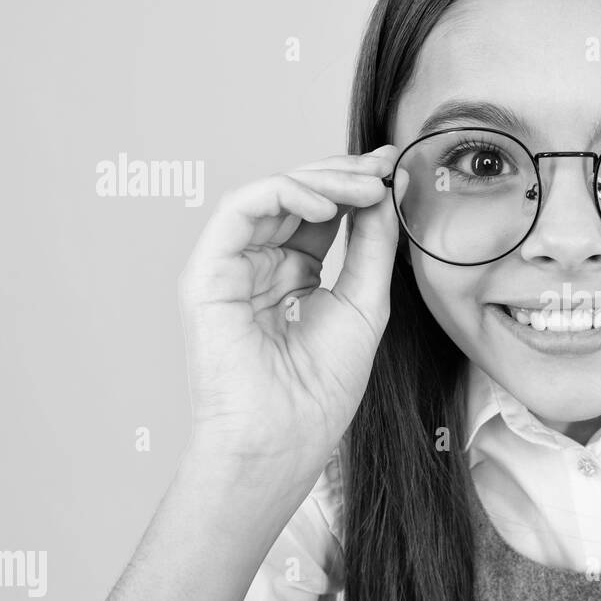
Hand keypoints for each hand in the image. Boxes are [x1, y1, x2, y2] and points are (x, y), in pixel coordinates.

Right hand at [177, 147, 404, 491]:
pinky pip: (240, 209)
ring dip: (322, 180)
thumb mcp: (365, 304)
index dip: (355, 187)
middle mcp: (259, 266)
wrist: (285, 437)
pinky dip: (284, 195)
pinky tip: (327, 206)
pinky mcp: (207, 271)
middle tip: (382, 164)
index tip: (393, 167)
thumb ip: (372, 247)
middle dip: (342, 174)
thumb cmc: (322, 389)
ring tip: (365, 187)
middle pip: (297, 198)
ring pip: (271, 195)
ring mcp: (231, 266)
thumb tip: (384, 193)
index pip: (321, 215)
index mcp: (293, 277)